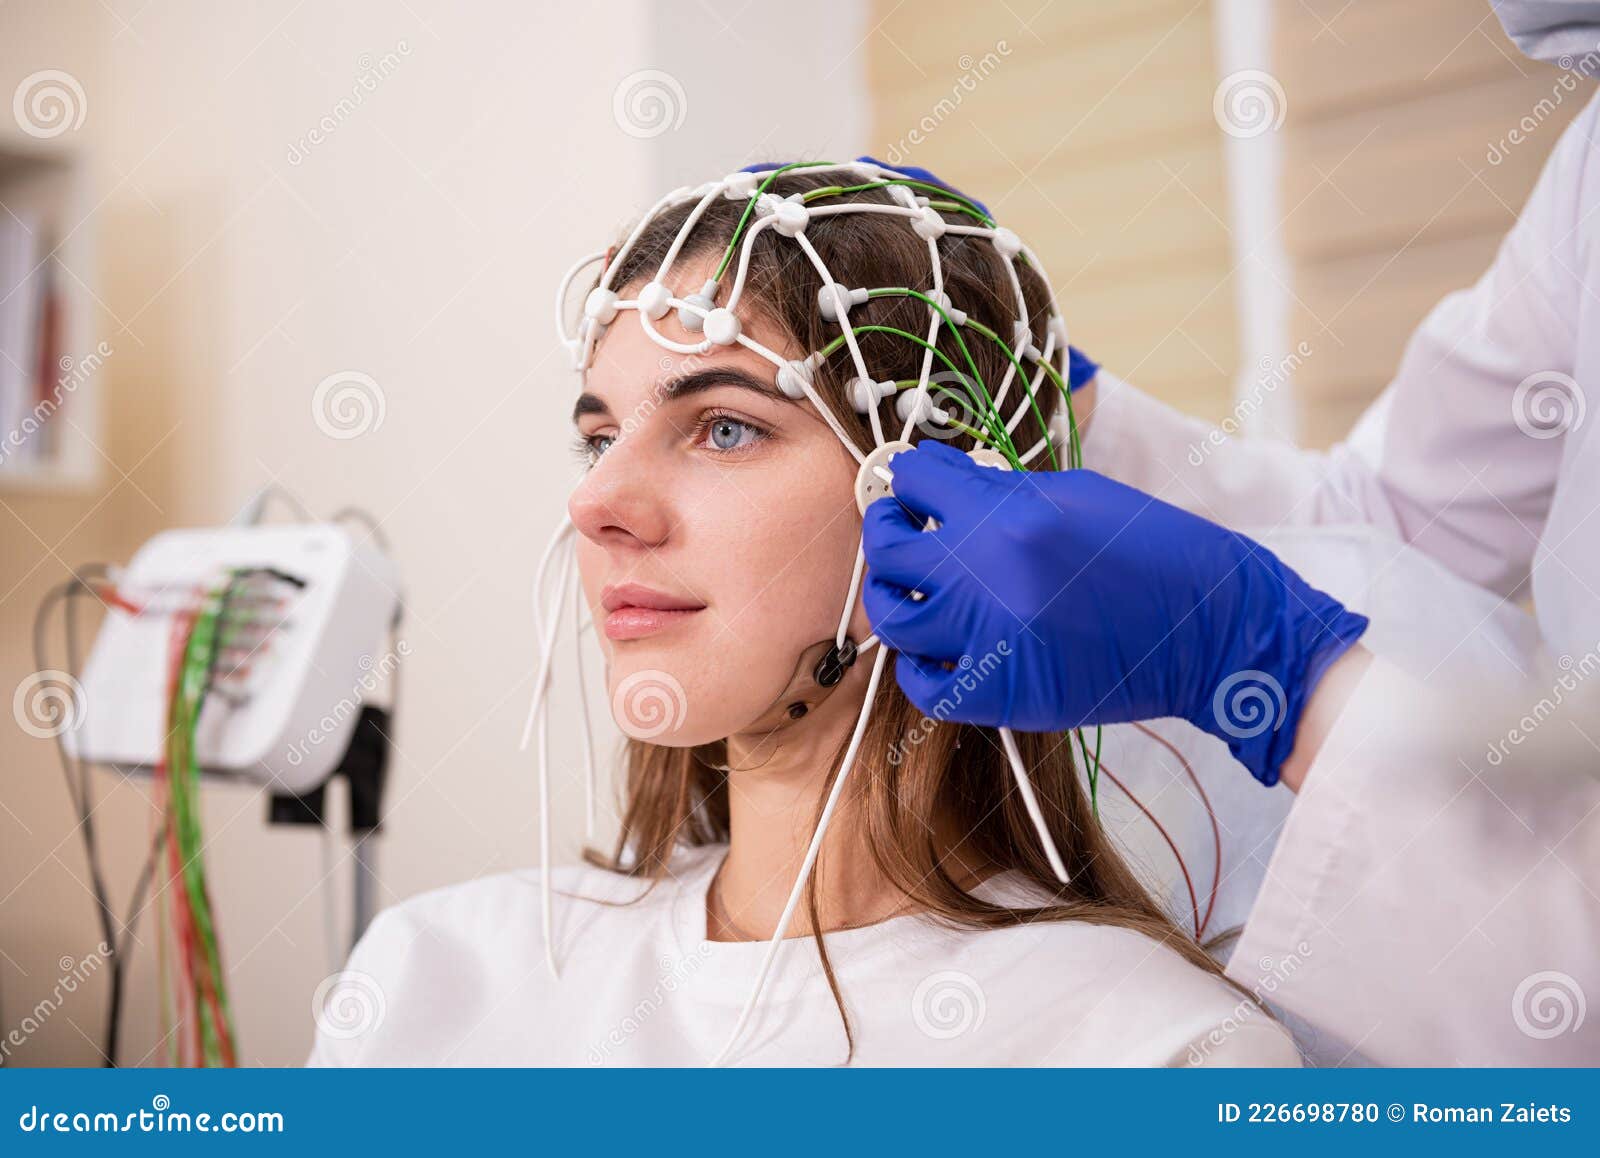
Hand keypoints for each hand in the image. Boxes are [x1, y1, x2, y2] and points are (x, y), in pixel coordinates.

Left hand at [860, 441, 1368, 785]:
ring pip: (892, 617)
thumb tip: (937, 479)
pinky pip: (923, 686)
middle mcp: (987, 579)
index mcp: (1006, 519)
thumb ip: (995, 489)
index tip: (915, 483)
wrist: (1210, 627)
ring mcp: (990, 642)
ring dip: (889, 594)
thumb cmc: (1150, 550)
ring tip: (908, 585)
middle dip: (887, 527)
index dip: (911, 477)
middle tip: (901, 525)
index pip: (915, 483)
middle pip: (889, 548)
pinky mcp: (1004, 694)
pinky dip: (916, 665)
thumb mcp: (1074, 494)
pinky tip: (933, 646)